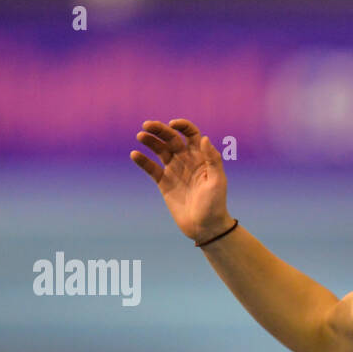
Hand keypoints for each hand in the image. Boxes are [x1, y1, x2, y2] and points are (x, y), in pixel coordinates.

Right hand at [130, 118, 230, 241]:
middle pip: (171, 138)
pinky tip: (135, 155)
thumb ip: (212, 160)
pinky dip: (143, 161)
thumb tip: (204, 138)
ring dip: (150, 141)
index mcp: (201, 157)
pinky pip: (151, 168)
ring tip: (141, 136)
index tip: (172, 124)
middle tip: (146, 125)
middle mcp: (187, 160)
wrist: (205, 227)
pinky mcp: (164, 183)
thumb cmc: (216, 204)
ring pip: (160, 150)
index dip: (182, 126)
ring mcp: (174, 171)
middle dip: (160, 129)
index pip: (191, 134)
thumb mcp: (217, 181)